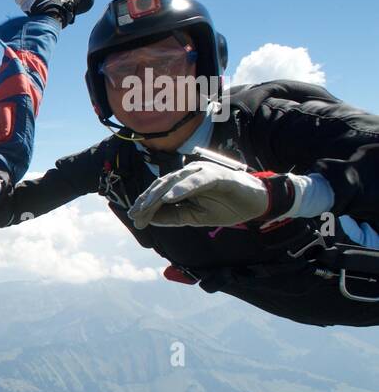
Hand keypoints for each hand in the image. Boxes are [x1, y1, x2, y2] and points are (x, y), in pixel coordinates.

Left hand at [127, 162, 268, 227]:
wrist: (256, 203)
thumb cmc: (225, 206)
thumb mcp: (194, 216)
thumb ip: (173, 216)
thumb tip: (150, 219)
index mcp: (183, 183)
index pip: (159, 192)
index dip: (145, 204)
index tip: (134, 219)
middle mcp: (190, 174)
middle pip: (162, 185)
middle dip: (147, 201)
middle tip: (135, 215)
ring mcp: (203, 172)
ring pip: (175, 181)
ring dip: (159, 195)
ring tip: (147, 207)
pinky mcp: (218, 175)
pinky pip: (197, 181)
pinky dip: (182, 188)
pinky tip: (170, 197)